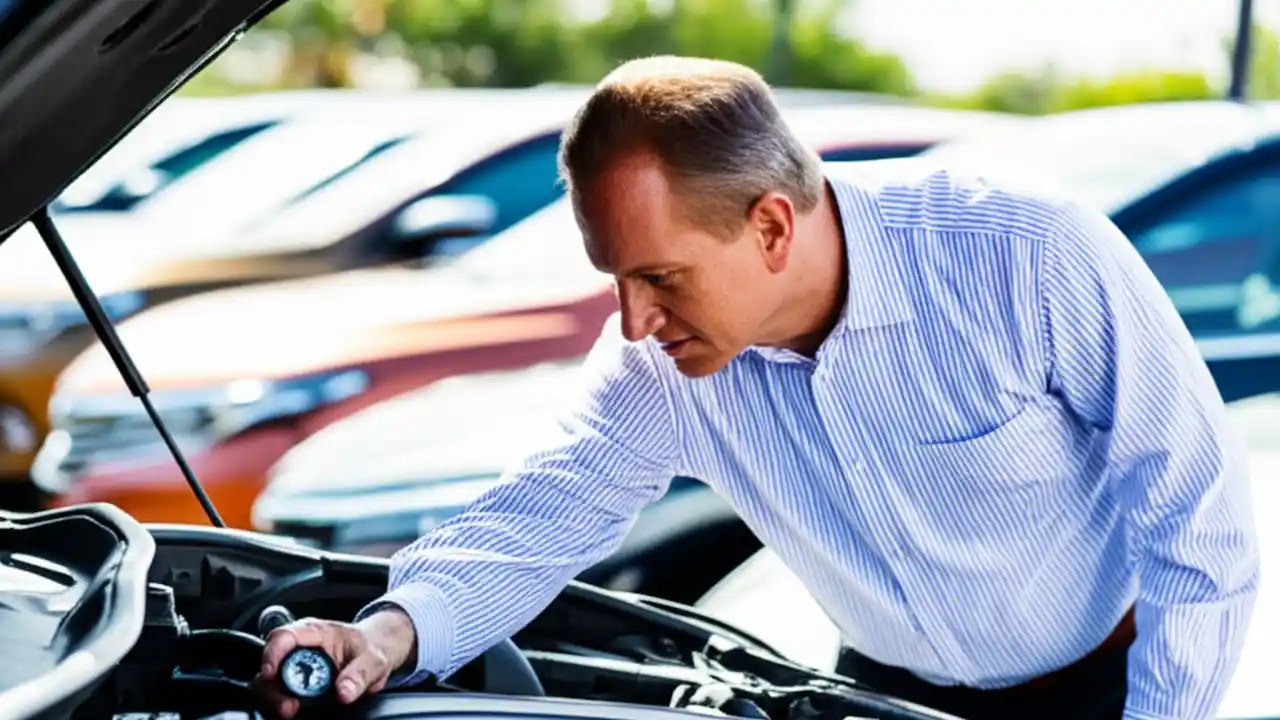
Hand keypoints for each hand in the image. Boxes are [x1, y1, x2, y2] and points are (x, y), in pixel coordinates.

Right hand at [257, 608, 416, 717]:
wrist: (376, 653)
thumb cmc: (370, 647)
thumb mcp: (373, 659)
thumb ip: (360, 673)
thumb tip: (343, 692)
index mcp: (314, 631)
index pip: (283, 636)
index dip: (272, 654)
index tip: (270, 674)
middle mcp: (298, 648)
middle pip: (270, 663)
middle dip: (271, 686)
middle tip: (288, 706)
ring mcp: (295, 667)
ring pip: (270, 682)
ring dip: (275, 698)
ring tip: (290, 711)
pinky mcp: (296, 684)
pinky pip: (280, 694)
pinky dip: (281, 704)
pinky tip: (294, 711)